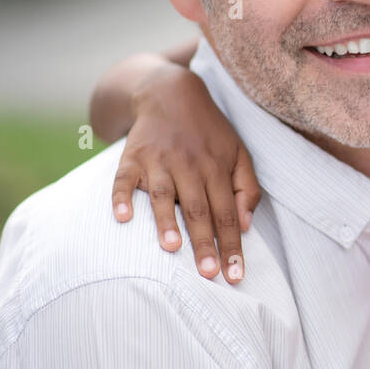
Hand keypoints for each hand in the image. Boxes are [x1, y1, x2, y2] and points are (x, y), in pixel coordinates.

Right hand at [110, 63, 260, 282]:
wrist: (171, 92)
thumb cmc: (210, 132)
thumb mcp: (239, 153)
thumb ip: (247, 189)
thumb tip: (245, 226)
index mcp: (216, 168)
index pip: (227, 214)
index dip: (231, 245)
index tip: (235, 276)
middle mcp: (189, 166)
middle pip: (198, 210)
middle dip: (204, 244)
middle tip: (209, 275)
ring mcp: (158, 161)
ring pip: (163, 195)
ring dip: (166, 222)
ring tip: (172, 249)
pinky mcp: (132, 157)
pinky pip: (124, 179)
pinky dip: (121, 197)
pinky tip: (123, 217)